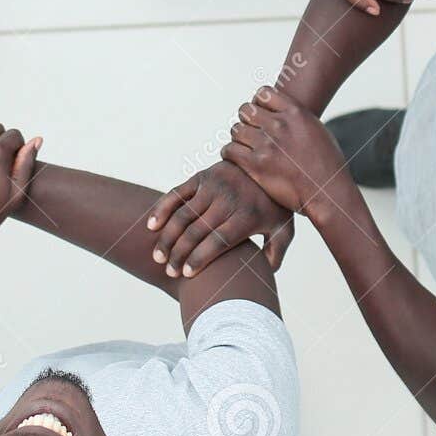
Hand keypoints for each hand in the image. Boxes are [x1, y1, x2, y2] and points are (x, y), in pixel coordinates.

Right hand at [146, 158, 294, 278]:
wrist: (270, 161)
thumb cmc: (274, 203)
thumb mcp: (284, 228)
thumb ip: (276, 253)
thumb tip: (264, 273)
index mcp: (247, 217)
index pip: (219, 241)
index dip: (200, 258)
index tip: (187, 274)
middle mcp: (228, 200)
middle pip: (198, 231)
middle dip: (179, 254)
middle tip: (169, 270)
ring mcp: (213, 186)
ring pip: (184, 215)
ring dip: (167, 237)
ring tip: (158, 256)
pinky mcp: (202, 176)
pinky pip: (177, 193)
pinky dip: (162, 208)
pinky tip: (152, 226)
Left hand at [222, 86, 348, 218]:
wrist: (327, 192)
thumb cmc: (327, 166)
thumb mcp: (317, 130)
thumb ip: (297, 119)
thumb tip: (283, 114)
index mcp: (296, 113)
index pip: (263, 93)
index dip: (258, 104)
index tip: (261, 116)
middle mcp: (279, 125)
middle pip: (245, 110)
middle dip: (246, 121)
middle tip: (250, 134)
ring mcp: (267, 144)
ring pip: (235, 129)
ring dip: (238, 138)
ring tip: (244, 147)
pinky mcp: (256, 164)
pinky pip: (229, 150)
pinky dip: (230, 154)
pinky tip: (237, 159)